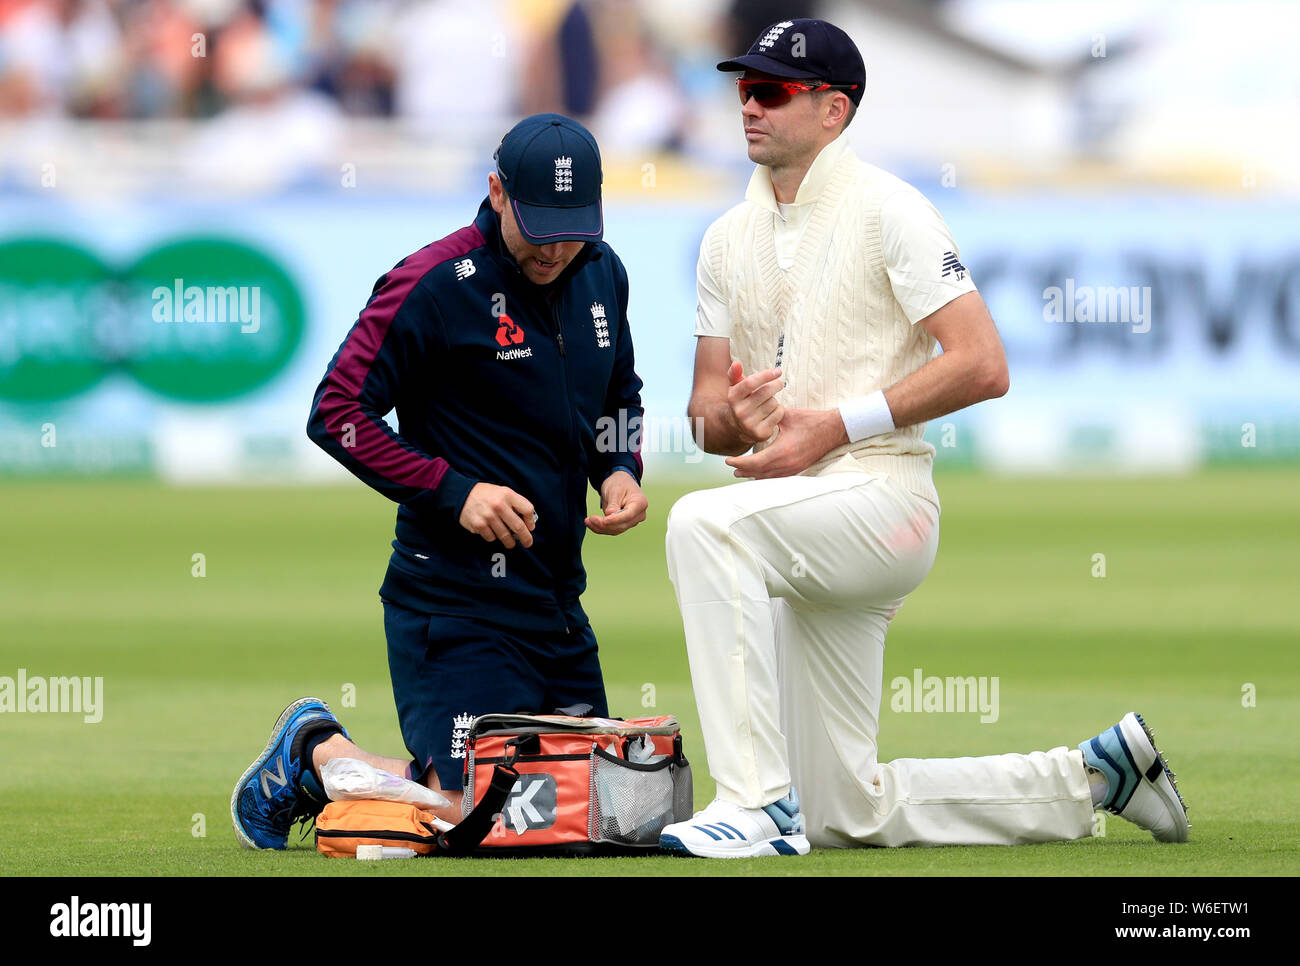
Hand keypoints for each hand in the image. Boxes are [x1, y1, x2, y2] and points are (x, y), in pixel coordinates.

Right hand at [459, 483, 535, 548]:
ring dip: (510, 542)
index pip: (527, 509)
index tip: (530, 527)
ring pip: (505, 536)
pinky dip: (493, 537)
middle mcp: (499, 505)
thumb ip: (514, 504)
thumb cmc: (486, 494)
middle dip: (526, 538)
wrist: (462, 494)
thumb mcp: (502, 492)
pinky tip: (491, 531)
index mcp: (507, 494)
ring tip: (510, 542)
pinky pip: (491, 538)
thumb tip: (526, 523)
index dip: (531, 521)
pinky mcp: (479, 525)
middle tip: (528, 543)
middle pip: (519, 527)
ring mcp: (488, 516)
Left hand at [584, 470, 647, 534]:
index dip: (615, 520)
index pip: (628, 515)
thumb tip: (609, 515)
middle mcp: (639, 515)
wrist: (620, 483)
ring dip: (601, 528)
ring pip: (616, 529)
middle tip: (590, 519)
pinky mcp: (624, 524)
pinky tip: (591, 524)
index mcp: (640, 503)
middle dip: (605, 524)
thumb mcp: (615, 490)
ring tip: (588, 521)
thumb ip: (613, 503)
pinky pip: (613, 529)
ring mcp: (632, 521)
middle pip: (622, 525)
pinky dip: (601, 528)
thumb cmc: (619, 483)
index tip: (603, 521)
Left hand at [725, 408, 847, 479]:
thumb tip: (753, 413)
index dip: (739, 462)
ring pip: (768, 477)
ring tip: (741, 473)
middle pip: (759, 472)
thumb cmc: (811, 420)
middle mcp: (787, 463)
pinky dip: (766, 476)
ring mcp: (794, 468)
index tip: (728, 460)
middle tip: (732, 468)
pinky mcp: (798, 469)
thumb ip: (769, 416)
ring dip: (754, 475)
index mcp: (783, 451)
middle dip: (744, 470)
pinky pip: (778, 477)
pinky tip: (760, 474)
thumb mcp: (787, 416)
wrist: (833, 430)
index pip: (755, 462)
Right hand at [726, 361, 783, 444]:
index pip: (751, 382)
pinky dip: (779, 410)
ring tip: (769, 402)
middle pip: (765, 392)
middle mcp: (740, 411)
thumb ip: (735, 374)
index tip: (778, 371)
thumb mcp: (735, 388)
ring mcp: (750, 423)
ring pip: (773, 403)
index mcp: (733, 397)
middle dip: (776, 385)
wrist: (738, 428)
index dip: (766, 375)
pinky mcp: (761, 433)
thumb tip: (736, 364)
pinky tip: (771, 412)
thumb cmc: (741, 402)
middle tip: (779, 383)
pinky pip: (778, 414)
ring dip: (775, 400)